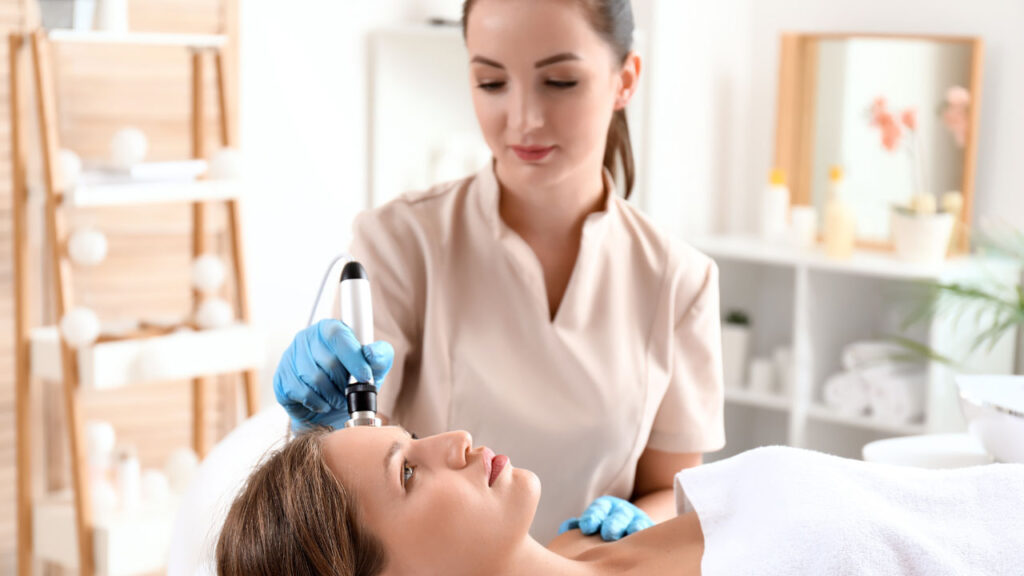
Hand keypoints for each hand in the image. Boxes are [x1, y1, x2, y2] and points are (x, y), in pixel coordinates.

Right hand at [273, 319, 393, 429]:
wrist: (331, 410)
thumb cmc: (354, 383)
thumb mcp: (375, 368)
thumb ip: (380, 356)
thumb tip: (371, 353)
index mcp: (330, 328)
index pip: (338, 335)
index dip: (353, 357)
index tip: (365, 376)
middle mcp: (306, 338)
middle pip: (328, 361)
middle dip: (344, 383)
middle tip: (349, 392)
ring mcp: (290, 357)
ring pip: (315, 379)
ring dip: (332, 395)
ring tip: (337, 399)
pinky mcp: (281, 378)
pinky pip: (301, 392)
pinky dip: (317, 403)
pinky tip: (322, 403)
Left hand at [558, 495, 653, 541]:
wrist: (632, 529)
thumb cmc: (602, 529)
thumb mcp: (592, 524)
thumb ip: (581, 525)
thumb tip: (567, 527)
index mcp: (605, 508)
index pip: (599, 509)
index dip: (593, 516)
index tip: (586, 527)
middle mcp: (622, 512)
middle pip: (618, 516)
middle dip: (613, 523)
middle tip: (607, 534)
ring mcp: (638, 521)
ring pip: (636, 524)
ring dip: (632, 530)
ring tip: (626, 538)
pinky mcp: (649, 532)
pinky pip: (648, 532)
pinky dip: (645, 534)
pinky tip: (643, 542)